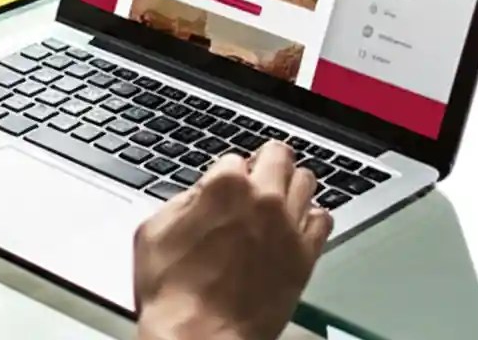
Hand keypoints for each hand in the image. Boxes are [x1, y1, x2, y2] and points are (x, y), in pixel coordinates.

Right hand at [134, 142, 332, 339]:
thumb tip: (199, 196)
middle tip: (260, 173)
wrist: (200, 337)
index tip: (223, 186)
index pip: (234, 158)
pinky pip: (323, 220)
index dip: (225, 173)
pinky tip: (299, 223)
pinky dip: (313, 216)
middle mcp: (263, 200)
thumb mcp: (153, 232)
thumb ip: (182, 202)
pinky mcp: (305, 256)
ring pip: (306, 180)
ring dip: (292, 183)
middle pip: (279, 156)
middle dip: (267, 161)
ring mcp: (288, 227)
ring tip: (281, 195)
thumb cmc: (173, 294)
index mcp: (225, 186)